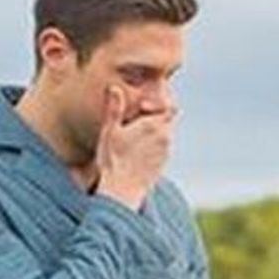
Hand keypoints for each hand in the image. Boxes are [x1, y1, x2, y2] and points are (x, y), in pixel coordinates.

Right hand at [93, 85, 174, 209]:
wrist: (123, 190)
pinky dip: (153, 144)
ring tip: (135, 135)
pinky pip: (162, 147)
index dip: (157, 104)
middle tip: (137, 117)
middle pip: (166, 120)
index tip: (142, 106)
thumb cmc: (113, 160)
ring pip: (165, 133)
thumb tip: (114, 87)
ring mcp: (166, 151)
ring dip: (154, 131)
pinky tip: (137, 149)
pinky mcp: (163, 162)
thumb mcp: (110, 131)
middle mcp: (165, 137)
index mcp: (153, 125)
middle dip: (155, 116)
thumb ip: (114, 108)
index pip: (168, 107)